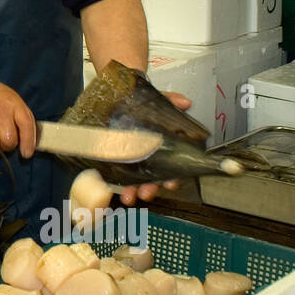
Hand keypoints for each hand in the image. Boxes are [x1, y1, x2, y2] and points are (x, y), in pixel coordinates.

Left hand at [118, 90, 190, 205]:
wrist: (110, 98)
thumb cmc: (136, 103)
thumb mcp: (154, 99)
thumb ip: (169, 100)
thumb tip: (185, 102)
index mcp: (160, 147)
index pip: (170, 167)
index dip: (172, 178)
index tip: (171, 184)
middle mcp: (146, 156)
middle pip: (152, 178)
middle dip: (151, 188)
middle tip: (146, 193)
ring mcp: (129, 158)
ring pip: (134, 180)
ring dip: (132, 190)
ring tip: (128, 196)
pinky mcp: (112, 158)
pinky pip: (114, 174)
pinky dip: (114, 183)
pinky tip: (112, 187)